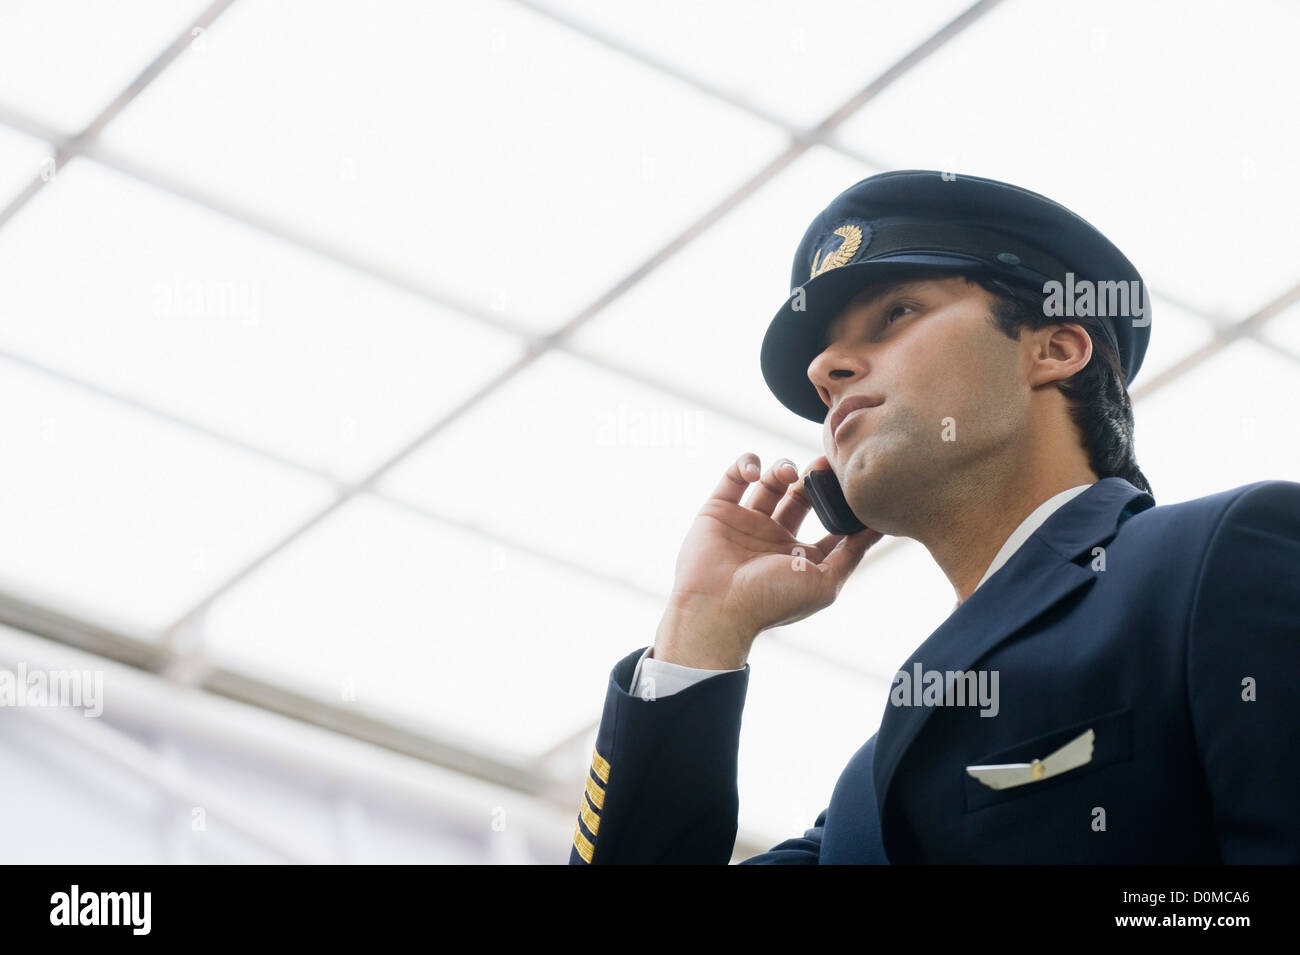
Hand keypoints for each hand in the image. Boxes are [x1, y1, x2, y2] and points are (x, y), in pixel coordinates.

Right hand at [654, 452, 882, 669]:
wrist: (717, 609)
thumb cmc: (772, 602)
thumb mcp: (825, 582)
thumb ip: (852, 554)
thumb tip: (881, 527)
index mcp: (799, 554)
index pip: (826, 518)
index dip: (838, 498)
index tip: (849, 479)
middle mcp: (774, 536)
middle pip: (799, 495)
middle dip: (813, 478)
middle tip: (823, 463)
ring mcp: (746, 521)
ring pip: (769, 482)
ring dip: (782, 469)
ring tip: (789, 473)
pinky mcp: (719, 509)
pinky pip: (734, 476)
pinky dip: (746, 465)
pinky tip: (756, 473)